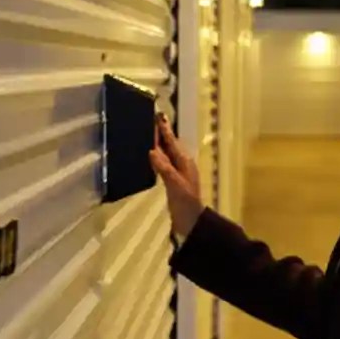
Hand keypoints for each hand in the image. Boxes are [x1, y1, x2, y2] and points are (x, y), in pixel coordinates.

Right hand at [150, 114, 203, 237]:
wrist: (190, 222)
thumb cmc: (185, 202)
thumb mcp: (175, 184)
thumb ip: (164, 167)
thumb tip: (152, 150)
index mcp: (184, 162)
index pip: (172, 142)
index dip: (165, 130)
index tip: (158, 116)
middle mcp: (182, 164)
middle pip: (170, 145)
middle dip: (161, 133)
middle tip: (150, 122)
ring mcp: (178, 172)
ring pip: (167, 153)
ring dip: (159, 144)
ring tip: (149, 134)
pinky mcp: (173, 180)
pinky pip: (164, 163)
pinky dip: (158, 157)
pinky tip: (152, 157)